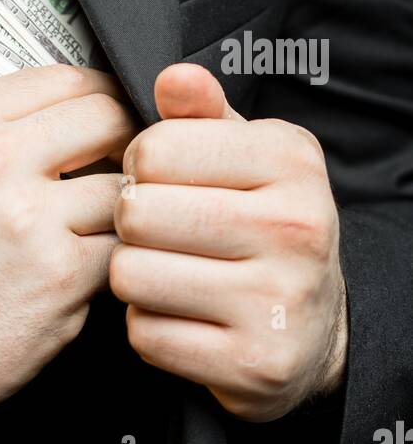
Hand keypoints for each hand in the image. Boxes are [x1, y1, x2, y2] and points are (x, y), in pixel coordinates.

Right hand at [0, 64, 139, 443]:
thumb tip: (71, 107)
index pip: (64, 77)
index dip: (100, 91)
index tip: (110, 107)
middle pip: (106, 118)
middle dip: (125, 137)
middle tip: (125, 157)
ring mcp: (30, 218)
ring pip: (124, 185)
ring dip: (123, 204)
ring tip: (100, 220)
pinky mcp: (60, 275)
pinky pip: (122, 246)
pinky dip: (115, 256)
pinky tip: (88, 263)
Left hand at [110, 63, 347, 422]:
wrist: (313, 329)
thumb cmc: (261, 222)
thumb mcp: (242, 153)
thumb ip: (199, 112)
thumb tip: (174, 77)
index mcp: (290, 160)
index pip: (155, 148)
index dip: (139, 164)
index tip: (159, 178)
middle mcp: (295, 229)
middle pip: (137, 212)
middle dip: (131, 221)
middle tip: (158, 230)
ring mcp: (277, 303)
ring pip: (132, 275)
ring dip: (133, 275)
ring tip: (165, 268)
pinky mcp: (253, 366)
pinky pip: (146, 334)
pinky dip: (148, 325)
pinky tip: (179, 313)